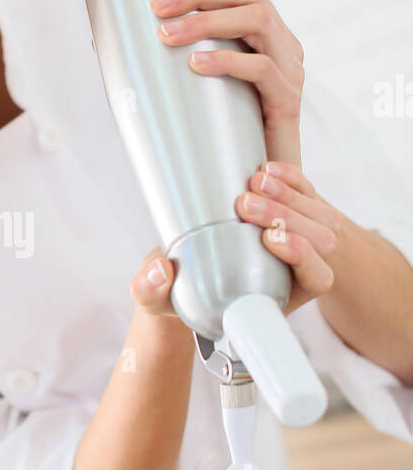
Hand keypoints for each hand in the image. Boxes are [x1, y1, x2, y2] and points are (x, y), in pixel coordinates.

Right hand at [131, 160, 341, 320]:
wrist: (180, 273)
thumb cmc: (176, 294)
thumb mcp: (156, 300)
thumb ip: (149, 290)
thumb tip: (160, 270)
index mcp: (279, 297)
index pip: (316, 279)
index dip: (304, 257)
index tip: (270, 240)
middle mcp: (295, 270)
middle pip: (320, 239)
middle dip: (287, 216)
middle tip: (245, 204)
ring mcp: (297, 239)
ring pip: (318, 213)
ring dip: (289, 195)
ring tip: (252, 184)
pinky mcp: (288, 214)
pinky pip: (308, 192)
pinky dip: (292, 178)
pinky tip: (265, 170)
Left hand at [150, 0, 303, 167]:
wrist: (264, 180)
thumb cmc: (222, 128)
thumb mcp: (195, 84)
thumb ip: (158, 60)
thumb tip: (98, 40)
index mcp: (260, 25)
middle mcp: (281, 37)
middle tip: (155, 6)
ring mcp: (290, 66)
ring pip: (257, 21)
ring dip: (207, 22)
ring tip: (166, 35)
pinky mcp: (288, 98)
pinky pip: (262, 69)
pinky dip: (227, 62)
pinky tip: (197, 65)